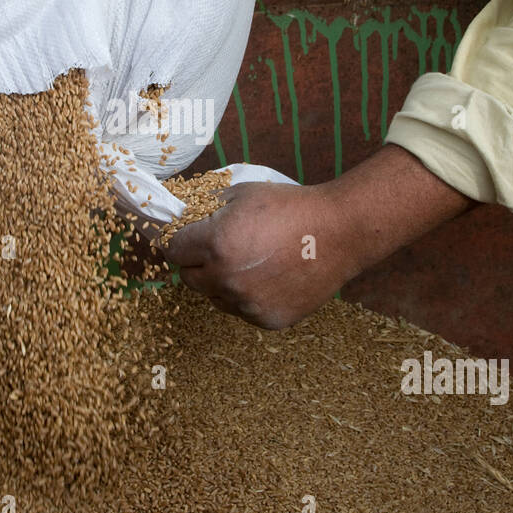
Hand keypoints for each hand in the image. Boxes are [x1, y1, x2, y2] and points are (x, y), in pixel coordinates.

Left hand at [164, 147, 475, 329]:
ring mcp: (248, 304)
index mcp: (216, 244)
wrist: (339, 232)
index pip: (173, 251)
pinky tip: (269, 278)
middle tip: (218, 249)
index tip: (187, 238)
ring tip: (250, 262)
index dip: (179, 242)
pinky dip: (247, 298)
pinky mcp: (267, 319)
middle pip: (189, 278)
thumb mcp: (241, 193)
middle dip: (197, 263)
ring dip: (221, 283)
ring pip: (215, 297)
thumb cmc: (290, 206)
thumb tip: (179, 214)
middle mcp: (227, 279)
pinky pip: (241, 311)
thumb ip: (206, 207)